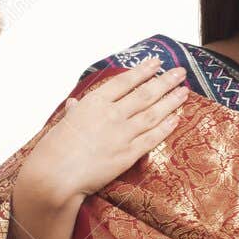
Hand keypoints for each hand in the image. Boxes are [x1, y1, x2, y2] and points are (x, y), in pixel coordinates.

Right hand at [17, 55, 189, 208]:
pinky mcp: (128, 155)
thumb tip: (75, 103)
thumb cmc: (53, 150)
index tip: (157, 62)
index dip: (143, 71)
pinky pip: (152, 138)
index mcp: (94, 103)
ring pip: (153, 113)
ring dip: (171, 101)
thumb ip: (75, 111)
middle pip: (145, 94)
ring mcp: (122, 135)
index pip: (124, 82)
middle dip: (165, 82)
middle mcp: (112, 115)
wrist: (56, 175)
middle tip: (180, 72)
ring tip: (184, 91)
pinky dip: (166, 127)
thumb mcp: (63, 122)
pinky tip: (177, 118)